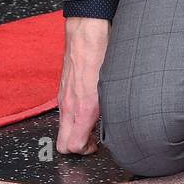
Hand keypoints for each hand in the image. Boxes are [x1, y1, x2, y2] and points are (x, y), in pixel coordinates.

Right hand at [56, 17, 109, 154]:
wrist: (86, 31)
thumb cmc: (101, 54)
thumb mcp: (113, 86)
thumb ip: (113, 109)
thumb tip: (121, 125)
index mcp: (83, 109)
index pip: (71, 147)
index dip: (85, 152)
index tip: (97, 145)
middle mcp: (69, 106)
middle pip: (62, 144)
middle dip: (77, 147)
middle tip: (94, 140)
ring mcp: (63, 97)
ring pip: (63, 127)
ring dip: (76, 130)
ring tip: (94, 122)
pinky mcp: (63, 88)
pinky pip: (64, 111)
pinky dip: (74, 116)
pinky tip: (89, 105)